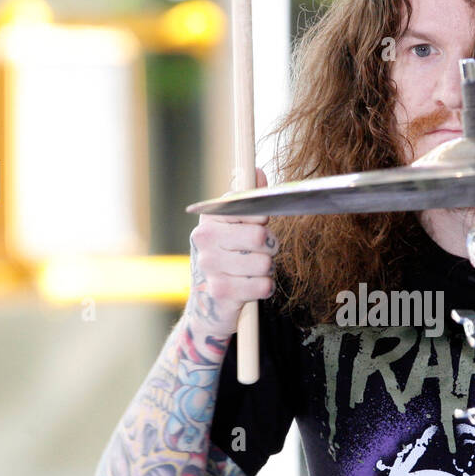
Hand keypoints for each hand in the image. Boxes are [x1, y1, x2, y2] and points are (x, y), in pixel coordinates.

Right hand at [187, 168, 276, 336]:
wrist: (208, 304)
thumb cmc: (229, 259)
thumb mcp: (236, 227)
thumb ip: (249, 199)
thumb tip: (256, 171)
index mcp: (210, 217)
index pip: (246, 206)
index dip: (262, 218)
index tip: (259, 225)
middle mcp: (204, 238)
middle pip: (260, 236)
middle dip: (270, 247)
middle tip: (261, 253)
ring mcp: (209, 265)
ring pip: (264, 263)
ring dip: (268, 270)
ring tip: (254, 272)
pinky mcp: (219, 291)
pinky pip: (263, 286)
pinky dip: (265, 288)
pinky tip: (252, 288)